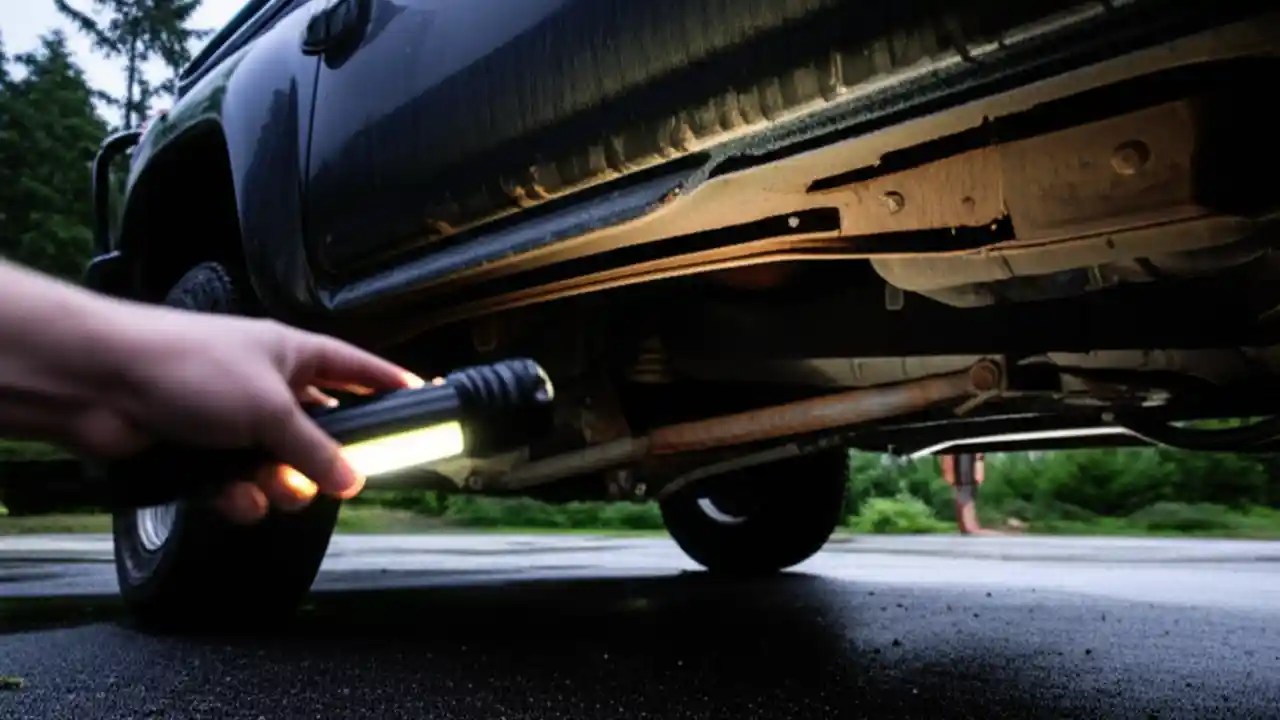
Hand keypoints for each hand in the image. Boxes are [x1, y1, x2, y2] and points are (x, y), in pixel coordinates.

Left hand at [86, 306, 420, 522]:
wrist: (102, 384)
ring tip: (267, 485)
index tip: (424, 404)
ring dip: (279, 485)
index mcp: (294, 355)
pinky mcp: (205, 453)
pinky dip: (241, 497)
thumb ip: (317, 448)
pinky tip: (231, 495)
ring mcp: (236, 420)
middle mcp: (269, 386)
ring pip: (283, 467)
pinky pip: (243, 486)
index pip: (358, 369)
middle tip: (330, 479)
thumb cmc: (189, 367)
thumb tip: (354, 479)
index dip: (391, 386)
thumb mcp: (270, 407)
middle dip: (323, 463)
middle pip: (322, 433)